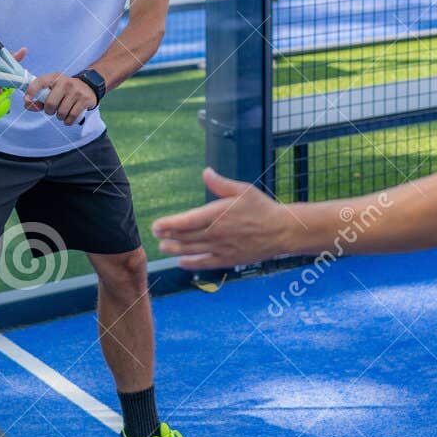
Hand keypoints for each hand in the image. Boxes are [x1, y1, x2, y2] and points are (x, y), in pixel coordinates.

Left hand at [24, 71, 96, 124]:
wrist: (88, 87)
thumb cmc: (65, 90)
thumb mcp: (53, 89)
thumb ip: (39, 98)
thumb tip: (28, 105)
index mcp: (55, 77)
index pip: (40, 81)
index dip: (31, 91)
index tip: (27, 100)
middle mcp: (65, 82)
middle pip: (50, 103)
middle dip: (49, 111)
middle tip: (53, 110)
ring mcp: (76, 91)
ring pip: (61, 112)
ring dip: (60, 117)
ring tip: (62, 113)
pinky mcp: (85, 99)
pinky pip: (71, 116)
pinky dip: (68, 121)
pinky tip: (68, 118)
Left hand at [152, 169, 299, 269]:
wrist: (281, 231)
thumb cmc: (262, 208)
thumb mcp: (243, 189)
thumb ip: (220, 183)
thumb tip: (205, 172)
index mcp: (217, 214)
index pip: (186, 221)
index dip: (169, 225)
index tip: (156, 225)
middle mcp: (216, 233)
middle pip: (185, 237)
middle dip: (168, 237)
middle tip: (156, 235)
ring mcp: (221, 248)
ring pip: (192, 251)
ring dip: (175, 250)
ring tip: (163, 248)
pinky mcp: (228, 259)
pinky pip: (205, 263)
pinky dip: (191, 263)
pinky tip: (181, 262)